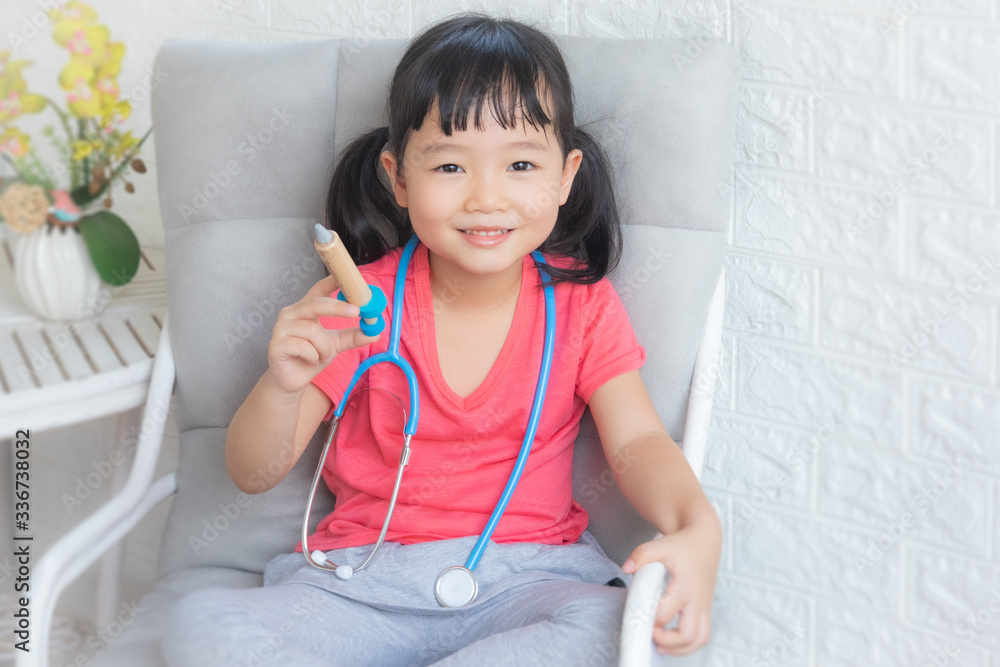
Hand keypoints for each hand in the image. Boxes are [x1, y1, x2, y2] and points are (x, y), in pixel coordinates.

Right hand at [266, 274, 379, 395]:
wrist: (293, 381)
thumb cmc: (312, 357)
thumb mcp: (336, 344)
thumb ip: (353, 336)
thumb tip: (375, 332)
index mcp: (305, 309)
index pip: (318, 289)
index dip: (332, 281)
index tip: (349, 277)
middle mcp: (291, 313)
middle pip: (315, 303)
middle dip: (337, 307)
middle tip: (356, 312)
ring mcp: (281, 327)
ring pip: (313, 331)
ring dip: (325, 348)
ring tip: (321, 356)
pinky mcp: (277, 344)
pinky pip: (304, 347)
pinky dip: (314, 357)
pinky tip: (310, 361)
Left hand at [621, 512, 721, 655]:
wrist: (705, 540)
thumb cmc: (683, 544)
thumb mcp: (660, 544)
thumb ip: (641, 554)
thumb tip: (626, 568)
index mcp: (685, 586)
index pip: (664, 613)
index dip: (648, 619)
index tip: (637, 617)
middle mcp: (697, 599)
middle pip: (687, 634)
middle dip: (666, 640)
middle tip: (650, 633)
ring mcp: (703, 606)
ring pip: (699, 640)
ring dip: (680, 649)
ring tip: (660, 644)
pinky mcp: (705, 609)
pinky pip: (702, 636)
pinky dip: (689, 645)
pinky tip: (672, 643)